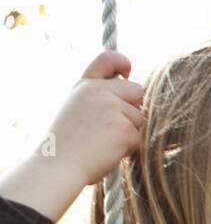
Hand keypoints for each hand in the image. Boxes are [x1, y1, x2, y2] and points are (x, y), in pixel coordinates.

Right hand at [0, 50, 144, 221]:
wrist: (57, 165)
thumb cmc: (66, 144)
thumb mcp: (76, 109)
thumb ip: (98, 97)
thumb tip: (128, 88)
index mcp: (84, 85)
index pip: (107, 59)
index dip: (122, 62)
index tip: (127, 71)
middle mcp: (98, 91)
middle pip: (137, 90)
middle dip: (133, 108)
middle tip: (113, 127)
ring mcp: (112, 108)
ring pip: (140, 117)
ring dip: (130, 132)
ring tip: (104, 142)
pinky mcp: (124, 128)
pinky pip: (140, 136)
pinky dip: (129, 147)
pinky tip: (108, 151)